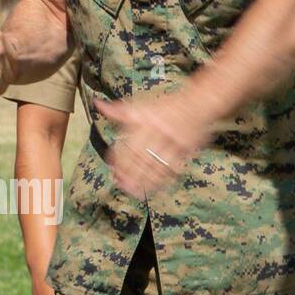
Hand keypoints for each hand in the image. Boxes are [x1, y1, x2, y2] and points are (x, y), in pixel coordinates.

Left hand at [95, 92, 210, 198]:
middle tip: (123, 187)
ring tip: (136, 192)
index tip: (115, 173)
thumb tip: (98, 104)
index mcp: (146, 120)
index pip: (130, 144)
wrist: (197, 102)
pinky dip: (164, 178)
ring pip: (158, 164)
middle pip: (143, 157)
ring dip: (146, 180)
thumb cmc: (165, 106)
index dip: (121, 161)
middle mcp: (159, 130)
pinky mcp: (186, 148)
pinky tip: (156, 187)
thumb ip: (118, 111)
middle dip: (132, 175)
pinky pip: (174, 166)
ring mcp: (174, 140)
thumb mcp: (140, 106)